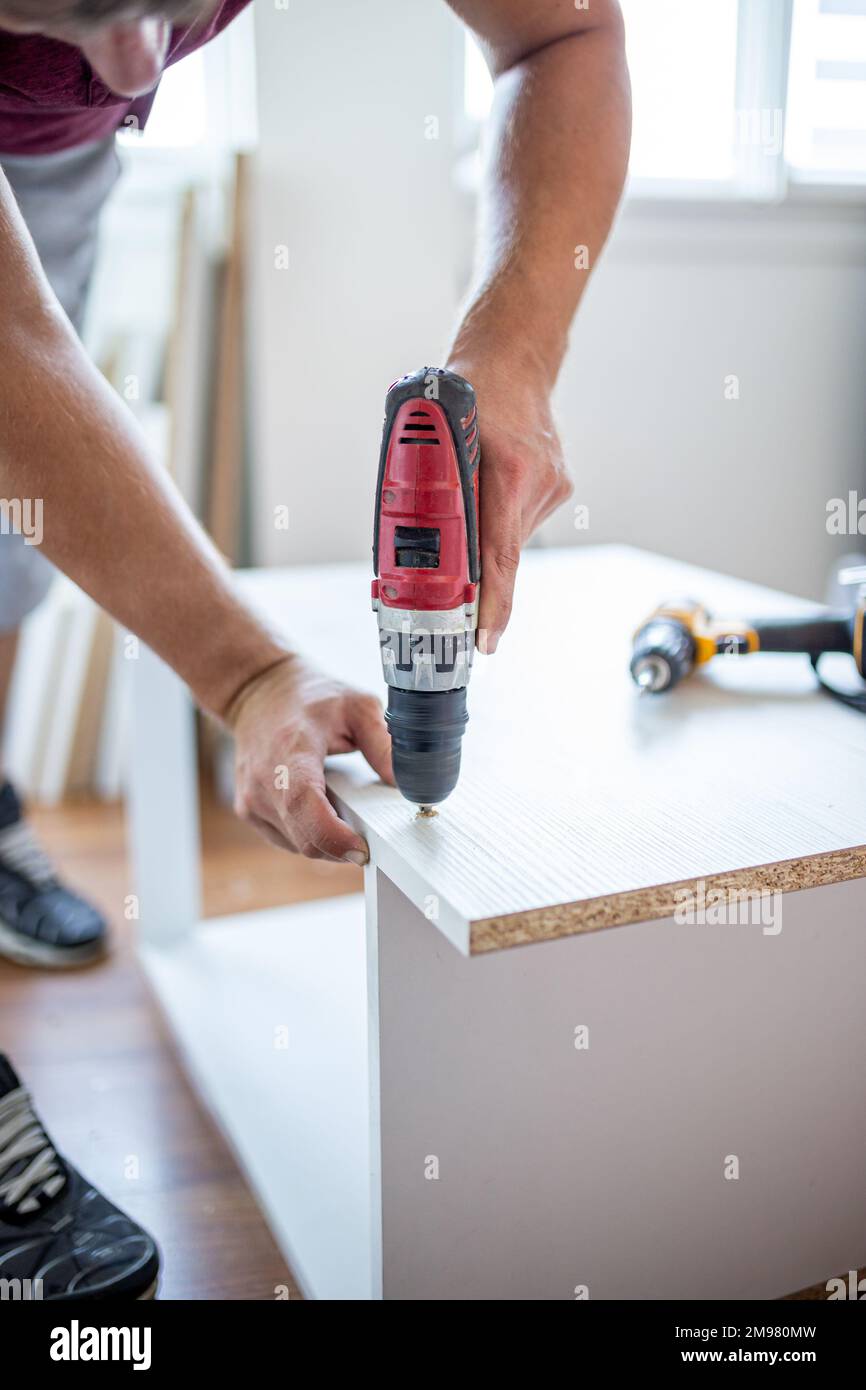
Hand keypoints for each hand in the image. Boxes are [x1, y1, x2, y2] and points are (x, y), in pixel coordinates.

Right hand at [226, 655, 393, 860]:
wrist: (259, 692)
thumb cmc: (309, 697)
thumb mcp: (357, 705)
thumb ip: (383, 743)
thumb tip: (405, 784)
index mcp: (290, 751)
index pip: (303, 805)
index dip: (334, 836)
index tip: (363, 848)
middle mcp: (263, 781)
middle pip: (305, 837)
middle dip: (342, 846)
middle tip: (370, 836)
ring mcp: (251, 800)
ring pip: (297, 845)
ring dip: (327, 842)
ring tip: (344, 812)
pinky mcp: (248, 811)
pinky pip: (286, 840)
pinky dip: (309, 834)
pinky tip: (322, 809)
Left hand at [446, 357, 572, 652]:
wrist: (514, 354)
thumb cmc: (469, 388)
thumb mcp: (438, 432)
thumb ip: (431, 486)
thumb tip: (414, 543)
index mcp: (511, 471)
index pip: (500, 557)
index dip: (491, 605)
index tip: (484, 641)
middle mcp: (538, 482)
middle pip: (501, 553)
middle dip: (475, 575)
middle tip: (454, 596)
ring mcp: (552, 486)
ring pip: (507, 537)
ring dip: (483, 536)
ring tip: (468, 497)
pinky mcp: (557, 486)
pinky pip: (518, 520)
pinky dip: (497, 517)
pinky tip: (489, 489)